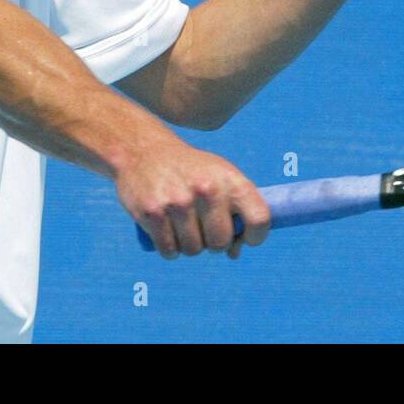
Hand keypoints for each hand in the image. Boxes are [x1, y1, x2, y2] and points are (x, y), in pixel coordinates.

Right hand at [117, 138, 270, 259]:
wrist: (145, 151)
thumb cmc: (191, 171)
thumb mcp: (220, 178)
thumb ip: (235, 211)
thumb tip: (234, 252)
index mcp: (230, 179)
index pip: (259, 218)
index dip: (256, 236)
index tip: (245, 237)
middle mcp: (207, 189)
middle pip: (220, 242)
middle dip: (214, 243)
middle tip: (204, 229)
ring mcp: (179, 202)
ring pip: (194, 250)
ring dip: (189, 245)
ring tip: (183, 225)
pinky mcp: (153, 213)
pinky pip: (169, 251)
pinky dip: (170, 249)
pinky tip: (168, 231)